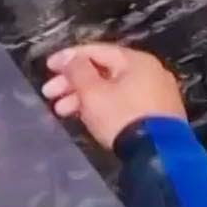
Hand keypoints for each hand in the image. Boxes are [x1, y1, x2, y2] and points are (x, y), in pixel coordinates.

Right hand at [41, 42, 185, 150]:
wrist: (158, 155)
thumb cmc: (122, 117)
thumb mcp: (93, 93)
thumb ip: (77, 71)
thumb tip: (71, 59)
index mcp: (136, 60)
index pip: (96, 50)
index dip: (68, 58)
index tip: (48, 67)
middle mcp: (150, 72)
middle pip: (104, 71)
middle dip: (73, 83)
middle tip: (50, 93)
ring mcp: (157, 95)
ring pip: (113, 89)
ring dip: (84, 98)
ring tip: (61, 112)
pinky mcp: (158, 116)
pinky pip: (124, 103)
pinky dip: (103, 107)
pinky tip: (86, 118)